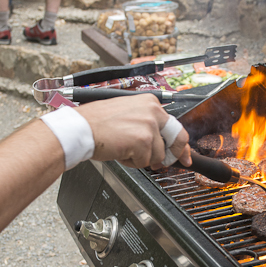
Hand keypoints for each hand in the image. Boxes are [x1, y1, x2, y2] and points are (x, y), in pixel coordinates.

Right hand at [75, 96, 190, 169]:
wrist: (81, 128)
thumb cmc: (97, 123)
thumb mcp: (128, 115)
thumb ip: (147, 125)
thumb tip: (162, 143)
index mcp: (150, 102)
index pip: (175, 125)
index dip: (181, 145)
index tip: (184, 155)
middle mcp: (153, 111)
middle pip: (176, 139)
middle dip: (171, 156)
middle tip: (163, 164)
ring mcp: (149, 125)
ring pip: (157, 155)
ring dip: (141, 158)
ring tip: (123, 148)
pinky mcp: (143, 140)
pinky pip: (144, 162)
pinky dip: (131, 162)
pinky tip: (120, 152)